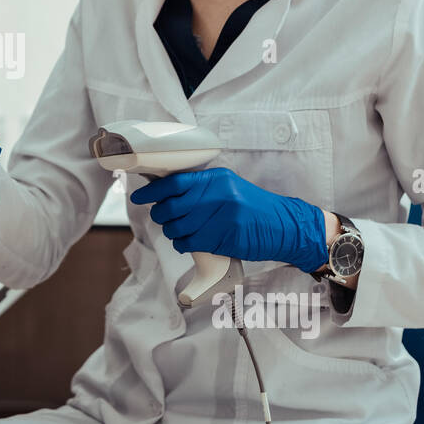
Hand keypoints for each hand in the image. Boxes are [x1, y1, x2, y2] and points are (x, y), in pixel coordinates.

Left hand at [128, 167, 327, 272]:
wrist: (284, 226)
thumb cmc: (253, 208)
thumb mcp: (228, 188)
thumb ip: (201, 189)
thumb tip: (165, 193)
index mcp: (215, 178)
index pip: (174, 182)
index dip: (151, 191)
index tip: (139, 196)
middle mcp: (217, 194)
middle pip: (171, 207)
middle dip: (160, 215)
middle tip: (162, 218)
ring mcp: (221, 216)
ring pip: (178, 227)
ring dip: (172, 232)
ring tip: (180, 232)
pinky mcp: (225, 237)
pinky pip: (190, 243)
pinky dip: (183, 245)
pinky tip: (189, 243)